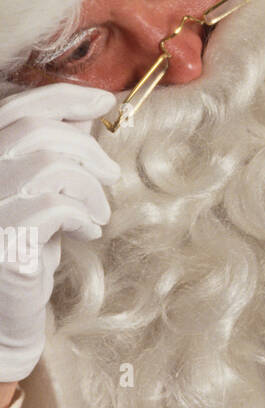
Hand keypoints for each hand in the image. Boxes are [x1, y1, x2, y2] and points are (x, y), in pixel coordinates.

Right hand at [0, 83, 119, 381]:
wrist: (8, 311)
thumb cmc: (27, 247)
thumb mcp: (43, 192)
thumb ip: (56, 152)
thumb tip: (87, 113)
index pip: (19, 107)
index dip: (65, 97)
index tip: (105, 102)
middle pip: (38, 132)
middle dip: (87, 148)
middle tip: (111, 175)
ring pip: (50, 166)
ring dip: (89, 188)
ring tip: (98, 213)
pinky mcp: (5, 240)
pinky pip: (55, 207)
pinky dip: (83, 216)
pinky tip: (87, 233)